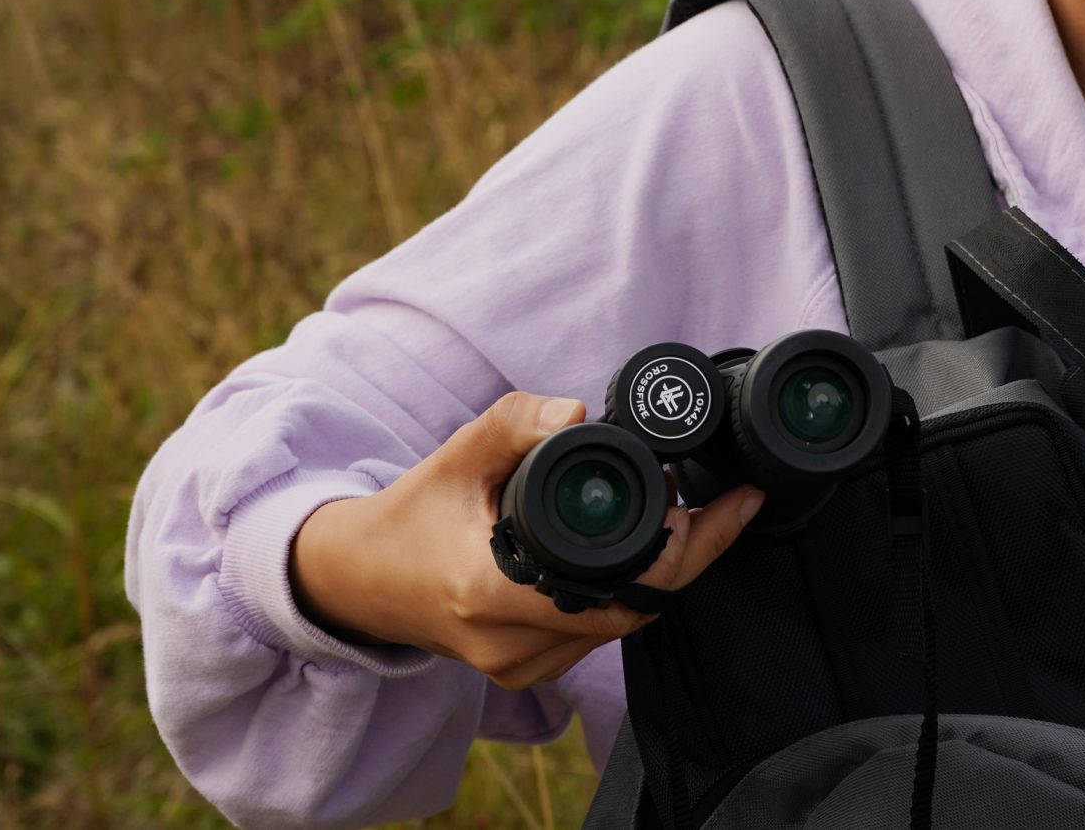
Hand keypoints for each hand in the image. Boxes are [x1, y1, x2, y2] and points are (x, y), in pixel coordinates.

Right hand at [291, 391, 767, 690]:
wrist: (358, 580)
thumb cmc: (410, 514)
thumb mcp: (457, 455)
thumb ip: (514, 426)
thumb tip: (578, 411)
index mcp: (490, 593)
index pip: (618, 586)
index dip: (683, 547)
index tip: (726, 503)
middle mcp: (510, 645)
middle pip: (633, 609)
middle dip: (688, 555)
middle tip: (722, 500)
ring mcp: (518, 668)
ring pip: (621, 627)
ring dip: (660, 575)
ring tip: (685, 512)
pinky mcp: (524, 672)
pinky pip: (598, 637)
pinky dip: (627, 594)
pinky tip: (643, 549)